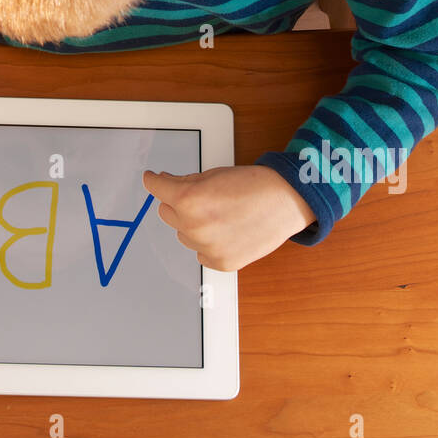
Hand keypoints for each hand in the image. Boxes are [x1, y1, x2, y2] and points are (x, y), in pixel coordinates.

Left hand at [143, 164, 316, 270]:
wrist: (286, 202)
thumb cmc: (252, 184)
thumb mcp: (212, 174)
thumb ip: (184, 181)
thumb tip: (163, 183)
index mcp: (189, 199)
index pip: (156, 189)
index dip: (153, 180)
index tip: (151, 179)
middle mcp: (194, 226)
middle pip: (166, 213)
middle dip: (176, 202)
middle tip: (197, 195)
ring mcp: (207, 248)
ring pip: (182, 234)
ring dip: (191, 223)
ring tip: (219, 213)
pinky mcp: (220, 263)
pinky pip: (200, 252)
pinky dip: (207, 242)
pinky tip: (225, 230)